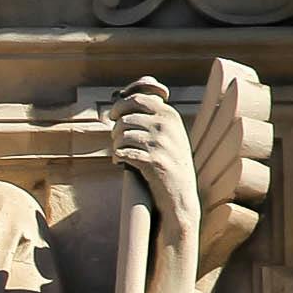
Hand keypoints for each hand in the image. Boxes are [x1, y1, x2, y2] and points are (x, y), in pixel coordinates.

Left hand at [112, 76, 196, 226]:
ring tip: (121, 153)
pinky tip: (120, 162)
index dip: (120, 106)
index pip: (137, 100)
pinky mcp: (153, 161)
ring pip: (122, 135)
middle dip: (116, 128)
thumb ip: (151, 116)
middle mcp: (166, 126)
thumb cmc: (169, 161)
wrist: (180, 193)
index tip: (113, 115)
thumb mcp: (168, 133)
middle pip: (125, 118)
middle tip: (116, 139)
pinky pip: (122, 152)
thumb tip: (121, 99)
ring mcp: (161, 144)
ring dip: (116, 145)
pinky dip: (117, 157)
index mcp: (170, 115)